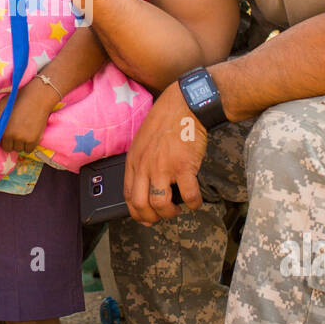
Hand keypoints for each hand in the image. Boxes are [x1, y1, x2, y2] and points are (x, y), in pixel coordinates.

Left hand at [0, 81, 57, 154]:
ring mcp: (21, 138)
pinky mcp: (33, 140)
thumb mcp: (1, 107)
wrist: (38, 97)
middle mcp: (9, 135)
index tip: (5, 136)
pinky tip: (30, 135)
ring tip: (24, 132)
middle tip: (16, 133)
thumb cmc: (18, 99)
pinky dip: (29, 145)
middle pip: (7, 148)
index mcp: (0, 127)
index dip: (0, 139)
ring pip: (18, 149)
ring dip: (20, 144)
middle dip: (10, 142)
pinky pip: (28, 150)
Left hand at [123, 82, 205, 224]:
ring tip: (178, 209)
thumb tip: (146, 184)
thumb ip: (141, 162)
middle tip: (162, 215)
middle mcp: (145, 166)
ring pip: (160, 204)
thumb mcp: (143, 141)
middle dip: (151, 217)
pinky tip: (195, 201)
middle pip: (141, 204)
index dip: (136, 212)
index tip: (146, 217)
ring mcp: (163, 167)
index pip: (128, 195)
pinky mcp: (183, 167)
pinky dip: (193, 204)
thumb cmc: (165, 122)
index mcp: (134, 161)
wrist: (184, 106)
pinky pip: (188, 195)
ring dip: (169, 213)